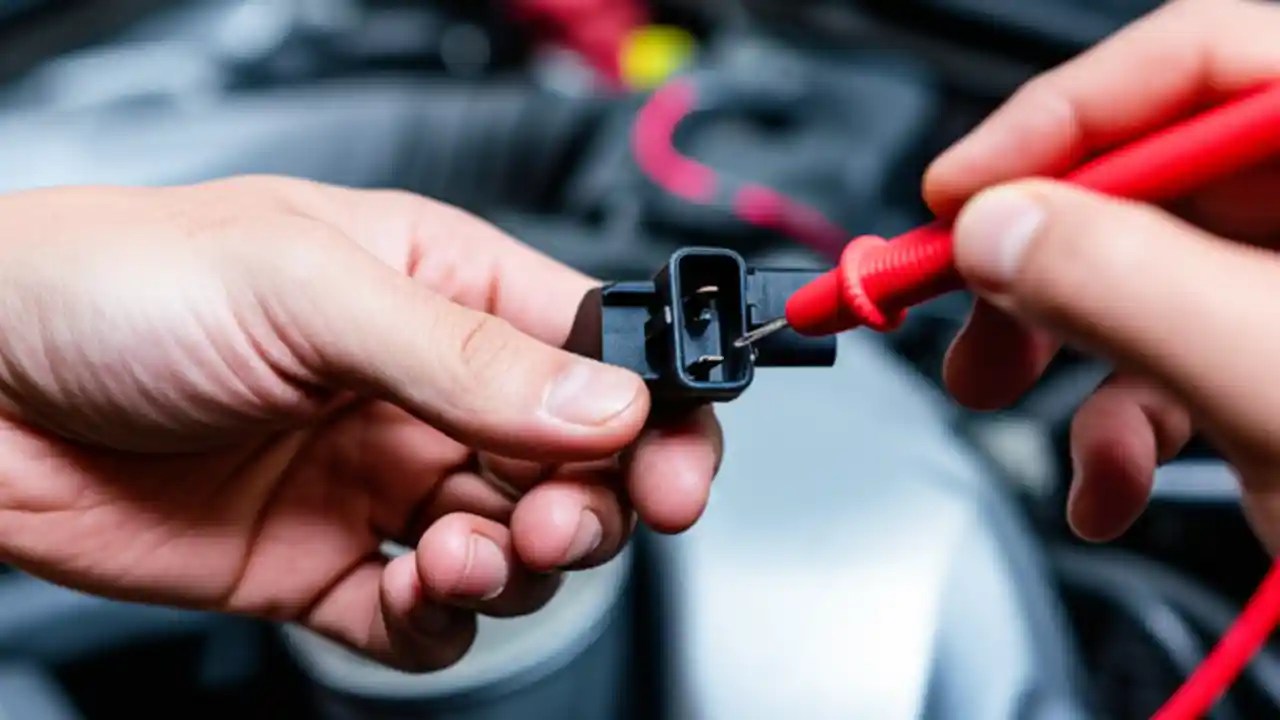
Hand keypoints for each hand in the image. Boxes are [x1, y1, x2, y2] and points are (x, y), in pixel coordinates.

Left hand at [0, 176, 720, 670]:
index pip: (592, 347)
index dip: (652, 407)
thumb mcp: (303, 289)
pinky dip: (440, 620)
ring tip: (466, 548)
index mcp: (438, 287)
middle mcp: (422, 387)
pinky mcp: (325, 564)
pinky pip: (422, 613)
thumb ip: (465, 354)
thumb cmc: (113, 286)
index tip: (676, 463)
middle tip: (558, 519)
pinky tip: (415, 591)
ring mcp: (378, 479)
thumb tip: (605, 403)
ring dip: (517, 563)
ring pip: (512, 543)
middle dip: (591, 502)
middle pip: (572, 461)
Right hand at [924, 0, 1279, 548]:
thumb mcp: (1278, 382)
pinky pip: (1177, 363)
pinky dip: (1120, 425)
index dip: (1061, 119)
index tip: (959, 191)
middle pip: (1157, 180)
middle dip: (1041, 259)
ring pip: (1151, 280)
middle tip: (959, 309)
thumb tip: (998, 228)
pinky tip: (1110, 482)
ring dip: (1065, 355)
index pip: (1204, 64)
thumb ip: (1126, 282)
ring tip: (1011, 408)